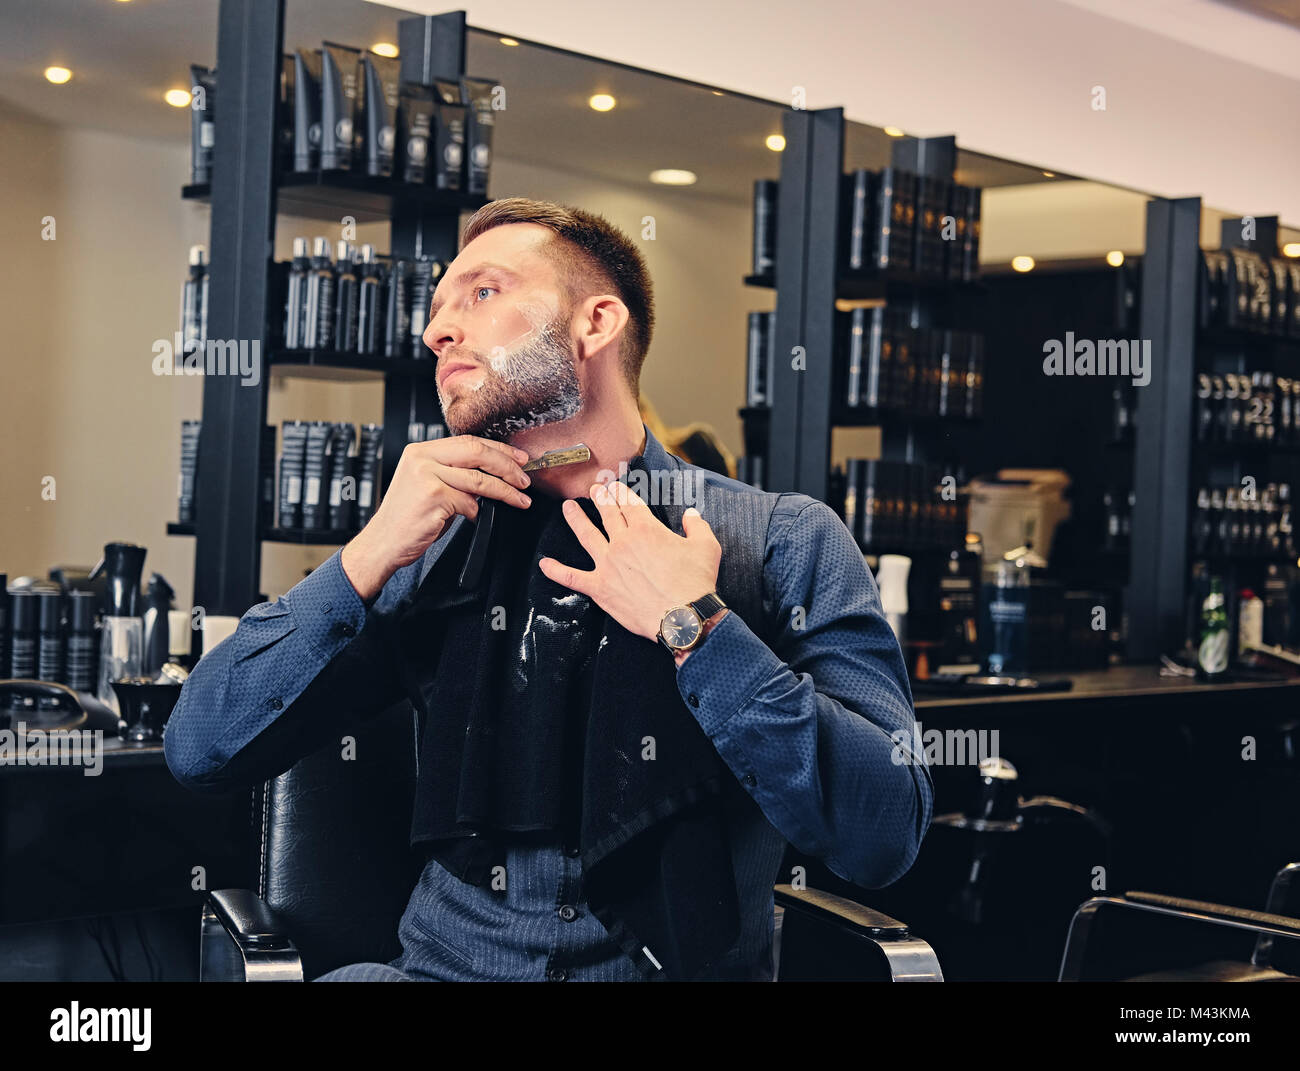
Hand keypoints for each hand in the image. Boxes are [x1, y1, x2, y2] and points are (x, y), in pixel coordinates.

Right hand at [342, 435, 532, 601]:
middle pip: (477, 452)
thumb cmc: (407, 518)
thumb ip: (453, 473)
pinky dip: (477, 513)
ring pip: (479, 480)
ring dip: (505, 491)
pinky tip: (476, 518)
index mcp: (420, 450)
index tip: (518, 459)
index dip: (498, 449)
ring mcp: (426, 476)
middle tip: (524, 479)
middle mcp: (421, 458)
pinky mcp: (433, 497)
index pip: (468, 441)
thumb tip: (492, 472)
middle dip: (507, 466)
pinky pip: (468, 503)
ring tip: (519, 499)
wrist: (383, 542)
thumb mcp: (427, 485)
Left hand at [538, 480, 721, 642]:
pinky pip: (573, 577)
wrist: (684, 617)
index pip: (629, 503)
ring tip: (568, 508)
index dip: (621, 491)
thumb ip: (697, 526)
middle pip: (607, 513)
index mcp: (647, 529)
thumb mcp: (707, 547)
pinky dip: (557, 571)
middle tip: (593, 489)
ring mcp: (608, 564)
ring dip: (576, 519)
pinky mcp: (600, 587)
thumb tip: (691, 515)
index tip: (615, 485)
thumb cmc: (696, 582)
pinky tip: (544, 564)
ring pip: (586, 535)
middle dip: (599, 498)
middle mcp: (623, 542)